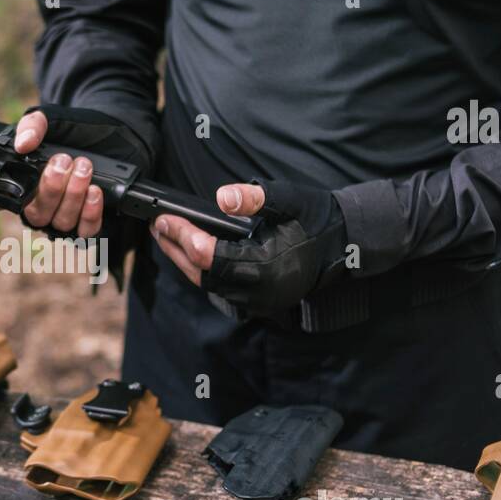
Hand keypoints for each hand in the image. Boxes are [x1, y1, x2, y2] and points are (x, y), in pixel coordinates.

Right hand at [0, 109, 104, 237]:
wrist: (114, 132)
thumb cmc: (77, 130)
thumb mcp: (52, 119)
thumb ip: (33, 125)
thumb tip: (22, 144)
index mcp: (24, 183)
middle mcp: (42, 204)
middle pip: (36, 214)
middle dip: (51, 187)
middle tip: (63, 160)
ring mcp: (64, 216)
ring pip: (61, 222)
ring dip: (73, 194)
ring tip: (84, 167)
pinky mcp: (89, 222)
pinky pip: (85, 231)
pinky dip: (89, 213)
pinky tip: (94, 191)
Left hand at [151, 181, 347, 316]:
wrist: (343, 245)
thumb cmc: (317, 219)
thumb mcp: (290, 199)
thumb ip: (256, 197)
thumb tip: (223, 197)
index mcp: (266, 268)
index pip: (211, 257)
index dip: (184, 237)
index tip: (165, 219)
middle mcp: (258, 292)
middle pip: (202, 274)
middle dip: (175, 248)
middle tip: (157, 225)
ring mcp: (256, 301)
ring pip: (207, 284)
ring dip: (183, 260)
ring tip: (165, 234)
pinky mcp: (254, 302)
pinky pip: (218, 288)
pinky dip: (200, 269)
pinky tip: (188, 250)